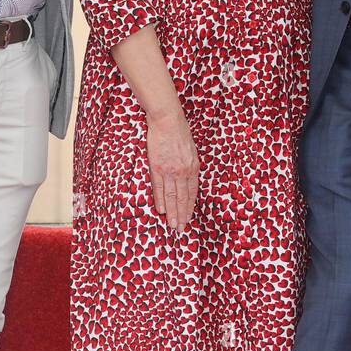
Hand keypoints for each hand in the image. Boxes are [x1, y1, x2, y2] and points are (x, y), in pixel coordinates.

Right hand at [146, 110, 198, 229]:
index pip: (192, 192)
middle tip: (180, 229)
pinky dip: (160, 200)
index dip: (190, 207)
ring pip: (171, 196)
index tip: (188, 218)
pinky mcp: (157, 167)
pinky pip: (159, 187)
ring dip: (172, 212)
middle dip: (182, 215)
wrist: (167, 120)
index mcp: (193, 167)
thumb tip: (188, 179)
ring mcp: (170, 170)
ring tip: (172, 225)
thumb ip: (190, 166)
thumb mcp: (191, 150)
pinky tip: (161, 210)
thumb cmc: (179, 132)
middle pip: (182, 198)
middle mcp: (183, 171)